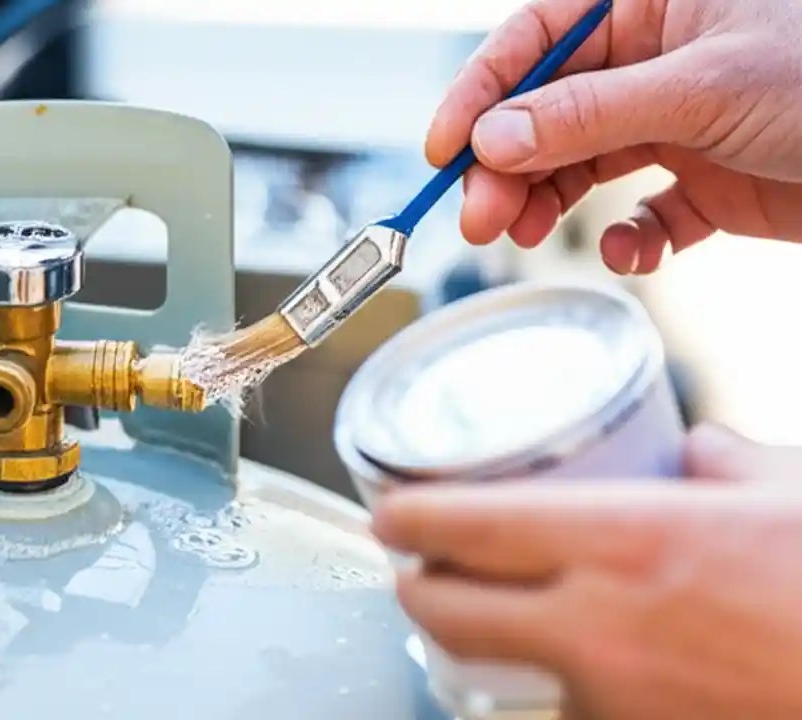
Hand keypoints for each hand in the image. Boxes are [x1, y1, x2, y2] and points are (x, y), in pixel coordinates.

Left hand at [372, 424, 801, 719]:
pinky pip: (565, 717)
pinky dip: (562, 694)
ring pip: (497, 674)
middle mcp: (597, 626)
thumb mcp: (799, 497)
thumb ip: (732, 464)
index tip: (390, 507)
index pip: (455, 524)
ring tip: (503, 616)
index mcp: (626, 540)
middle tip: (422, 563)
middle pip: (440, 609)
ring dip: (486, 645)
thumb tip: (701, 449)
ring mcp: (610, 702)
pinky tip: (589, 672)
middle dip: (416, 584)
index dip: (402, 514)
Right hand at [430, 0, 801, 273]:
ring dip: (546, 204)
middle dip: (506, 164)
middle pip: (546, 110)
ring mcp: (677, 124)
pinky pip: (640, 214)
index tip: (444, 148)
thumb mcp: (704, 88)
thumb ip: (590, 114)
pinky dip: (627, 239)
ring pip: (579, 165)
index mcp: (654, 4)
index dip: (483, 91)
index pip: (538, 37)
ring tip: (521, 237)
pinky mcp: (703, 185)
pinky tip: (632, 250)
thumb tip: (494, 138)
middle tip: (478, 215)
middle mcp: (656, 61)